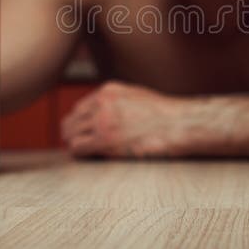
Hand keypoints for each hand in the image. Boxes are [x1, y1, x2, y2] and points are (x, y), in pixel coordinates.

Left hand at [61, 81, 186, 158]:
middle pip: (71, 120)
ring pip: (70, 135)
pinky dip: (79, 154)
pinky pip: (77, 148)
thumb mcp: (136, 96)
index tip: (83, 133)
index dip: (80, 123)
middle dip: (72, 134)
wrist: (178, 124)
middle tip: (78, 146)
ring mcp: (102, 121)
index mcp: (108, 91)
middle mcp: (101, 103)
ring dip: (75, 145)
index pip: (80, 107)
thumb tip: (104, 114)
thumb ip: (117, 102)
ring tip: (84, 154)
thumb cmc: (164, 115)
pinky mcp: (105, 140)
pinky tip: (89, 158)